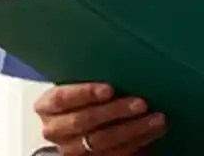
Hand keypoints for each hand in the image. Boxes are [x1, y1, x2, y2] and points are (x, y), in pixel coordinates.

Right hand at [35, 82, 166, 154]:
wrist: (84, 116)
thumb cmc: (85, 93)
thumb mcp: (80, 79)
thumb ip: (91, 73)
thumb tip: (122, 57)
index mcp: (47, 106)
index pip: (61, 99)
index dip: (85, 93)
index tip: (109, 89)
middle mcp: (55, 129)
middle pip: (83, 122)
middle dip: (115, 112)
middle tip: (140, 103)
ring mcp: (71, 148)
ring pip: (101, 142)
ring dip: (132, 130)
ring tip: (155, 119)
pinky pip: (115, 154)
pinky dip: (137, 142)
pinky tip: (152, 131)